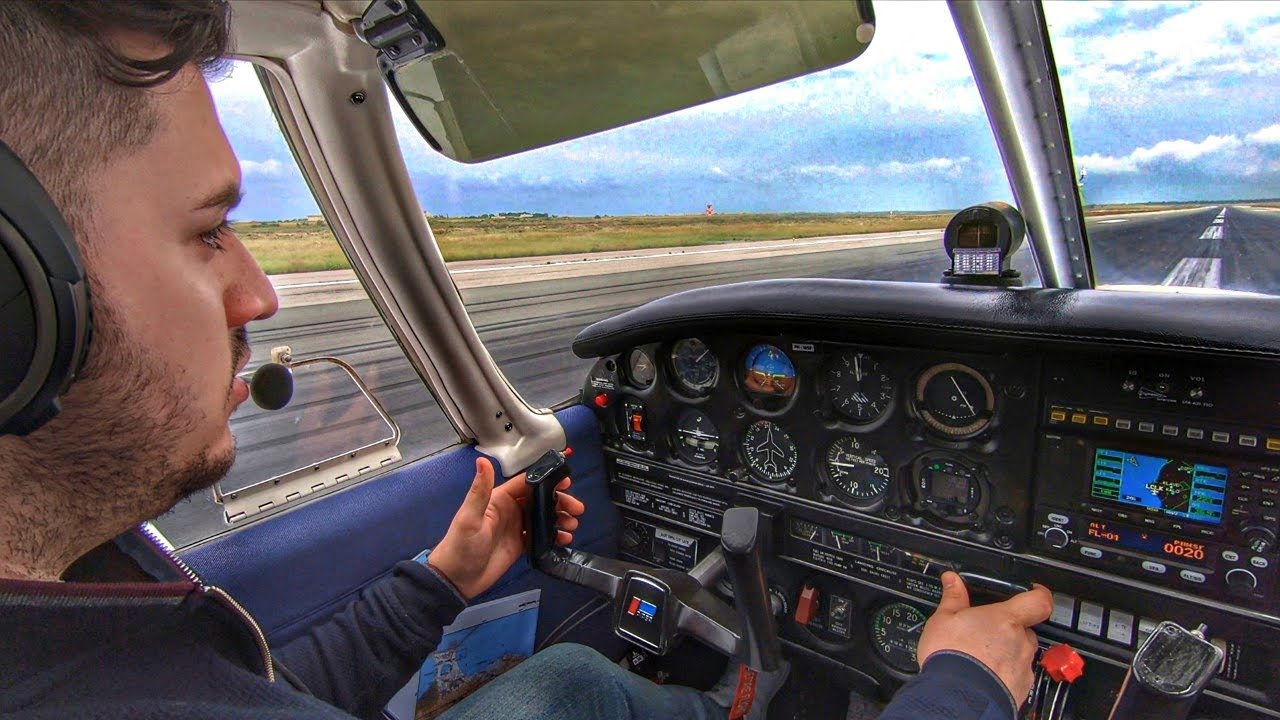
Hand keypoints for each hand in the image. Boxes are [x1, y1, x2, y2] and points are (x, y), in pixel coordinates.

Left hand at [428, 457, 585, 598]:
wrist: (456, 579)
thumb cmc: (460, 546)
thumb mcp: (469, 518)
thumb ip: (479, 490)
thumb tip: (482, 461)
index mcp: (499, 499)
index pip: (527, 483)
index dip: (548, 480)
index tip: (567, 482)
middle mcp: (510, 510)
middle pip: (541, 500)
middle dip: (560, 502)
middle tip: (576, 508)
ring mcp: (516, 528)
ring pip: (544, 517)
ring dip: (560, 518)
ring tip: (573, 525)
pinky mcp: (520, 544)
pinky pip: (542, 535)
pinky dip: (555, 536)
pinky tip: (565, 539)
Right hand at [916, 571, 1052, 701]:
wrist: (957, 697)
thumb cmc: (952, 657)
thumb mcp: (943, 620)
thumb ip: (953, 598)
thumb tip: (952, 580)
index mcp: (1005, 619)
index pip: (1039, 600)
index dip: (1039, 594)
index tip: (1033, 592)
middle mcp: (1020, 642)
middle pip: (1026, 629)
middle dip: (1009, 630)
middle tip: (986, 633)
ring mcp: (1022, 666)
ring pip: (1021, 653)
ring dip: (1006, 653)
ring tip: (980, 658)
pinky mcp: (1021, 689)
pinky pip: (1018, 676)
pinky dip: (1004, 674)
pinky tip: (984, 676)